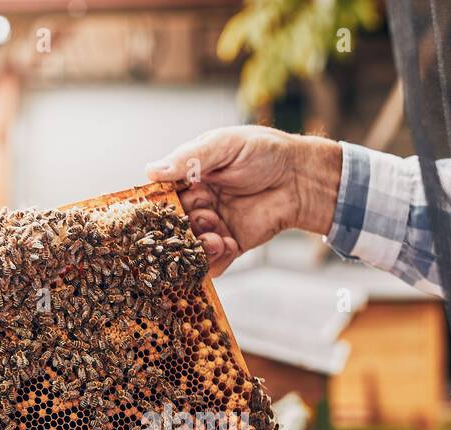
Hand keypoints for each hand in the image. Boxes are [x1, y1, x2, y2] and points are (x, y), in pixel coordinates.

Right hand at [146, 126, 342, 275]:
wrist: (300, 176)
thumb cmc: (262, 150)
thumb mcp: (223, 145)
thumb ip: (189, 159)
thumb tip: (151, 170)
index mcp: (188, 178)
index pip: (162, 196)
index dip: (158, 206)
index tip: (161, 210)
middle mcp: (196, 203)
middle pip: (174, 226)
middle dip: (182, 227)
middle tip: (202, 217)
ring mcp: (214, 226)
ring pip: (191, 247)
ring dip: (199, 245)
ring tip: (216, 236)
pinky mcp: (232, 244)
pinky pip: (215, 262)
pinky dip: (216, 259)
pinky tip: (229, 244)